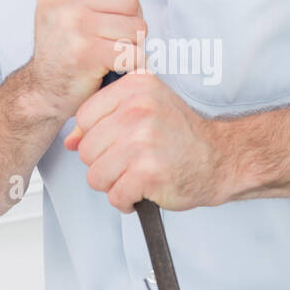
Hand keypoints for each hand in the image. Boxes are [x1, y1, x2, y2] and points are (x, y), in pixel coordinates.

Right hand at [29, 0, 147, 120]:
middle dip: (129, 20)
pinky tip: (112, 65)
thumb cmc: (63, 47)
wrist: (45, 88)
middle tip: (108, 36)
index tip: (109, 10)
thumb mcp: (74, 3)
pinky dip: (131, 63)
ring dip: (131, 43)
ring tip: (109, 50)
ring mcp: (73, 25)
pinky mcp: (87, 53)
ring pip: (136, 26)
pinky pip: (134, 52)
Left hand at [64, 69, 228, 211]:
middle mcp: (138, 110)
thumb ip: (104, 119)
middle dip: (104, 164)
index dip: (95, 137)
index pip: (83, 117)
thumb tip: (69, 141)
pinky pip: (114, 196)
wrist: (220, 159)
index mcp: (135, 87)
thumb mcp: (145, 110)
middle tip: (131, 163)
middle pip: (86, 150)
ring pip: (95, 175)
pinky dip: (126, 201)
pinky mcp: (147, 173)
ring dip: (114, 184)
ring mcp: (142, 142)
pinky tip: (142, 191)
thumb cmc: (181, 136)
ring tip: (136, 176)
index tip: (118, 142)